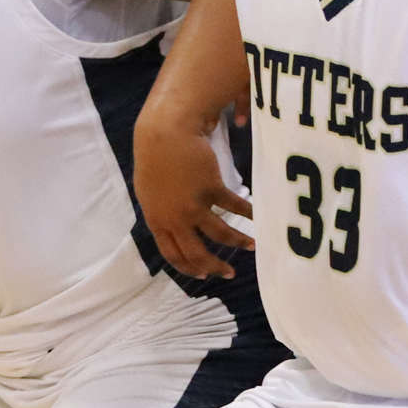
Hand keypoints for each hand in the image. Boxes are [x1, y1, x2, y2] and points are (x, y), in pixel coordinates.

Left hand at [134, 111, 253, 278]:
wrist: (165, 132)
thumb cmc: (154, 155)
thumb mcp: (150, 190)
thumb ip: (162, 210)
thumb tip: (175, 225)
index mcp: (156, 219)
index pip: (171, 254)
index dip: (188, 268)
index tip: (202, 276)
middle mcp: (174, 218)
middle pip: (196, 253)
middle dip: (214, 267)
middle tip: (229, 273)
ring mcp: (193, 205)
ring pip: (220, 234)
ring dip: (238, 242)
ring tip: (252, 245)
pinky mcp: (211, 189)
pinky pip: (234, 207)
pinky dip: (248, 213)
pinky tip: (257, 217)